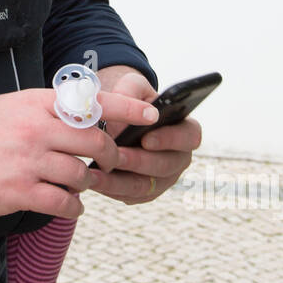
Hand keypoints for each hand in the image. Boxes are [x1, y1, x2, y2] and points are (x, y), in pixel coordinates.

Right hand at [0, 85, 163, 219]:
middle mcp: (35, 129)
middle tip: (109, 164)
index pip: (93, 100)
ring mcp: (28, 161)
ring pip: (82, 175)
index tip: (153, 112)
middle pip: (96, 142)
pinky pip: (63, 203)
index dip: (129, 107)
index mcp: (37, 104)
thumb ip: (49, 109)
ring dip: (88, 185)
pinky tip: (69, 206)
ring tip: (80, 186)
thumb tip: (88, 111)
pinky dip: (74, 207)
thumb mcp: (14, 106)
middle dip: (110, 157)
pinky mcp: (19, 191)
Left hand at [92, 65, 200, 205]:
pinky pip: (130, 196)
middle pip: (166, 166)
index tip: (146, 138)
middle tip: (116, 157)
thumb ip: (133, 92)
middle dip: (139, 161)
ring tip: (96, 173)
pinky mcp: (145, 192)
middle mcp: (178, 157)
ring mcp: (164, 178)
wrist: (114, 119)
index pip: (190, 137)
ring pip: (146, 186)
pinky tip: (92, 181)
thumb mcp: (130, 87)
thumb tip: (142, 114)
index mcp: (184, 129)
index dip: (170, 139)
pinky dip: (111, 190)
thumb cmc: (128, 100)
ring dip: (120, 181)